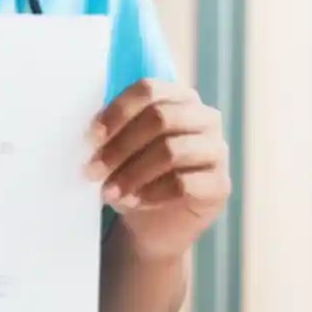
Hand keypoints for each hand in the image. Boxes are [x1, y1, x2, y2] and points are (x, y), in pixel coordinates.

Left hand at [86, 80, 229, 261]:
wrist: (156, 221)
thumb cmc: (136, 171)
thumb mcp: (121, 145)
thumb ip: (112, 129)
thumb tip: (91, 132)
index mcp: (179, 97)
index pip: (149, 90)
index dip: (118, 111)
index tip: (91, 136)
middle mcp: (205, 118)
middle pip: (160, 118)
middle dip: (120, 146)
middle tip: (92, 169)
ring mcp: (216, 150)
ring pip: (171, 152)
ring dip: (131, 174)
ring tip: (108, 191)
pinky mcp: (220, 185)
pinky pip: (183, 184)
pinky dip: (150, 194)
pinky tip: (131, 202)